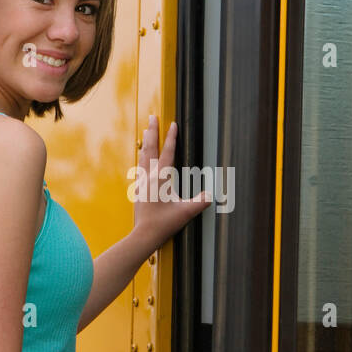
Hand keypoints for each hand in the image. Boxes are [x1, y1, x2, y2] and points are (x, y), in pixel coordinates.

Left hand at [131, 114, 212, 250]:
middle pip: (150, 148)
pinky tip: (142, 157)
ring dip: (146, 141)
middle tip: (152, 117)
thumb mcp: (185, 212)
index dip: (172, 137)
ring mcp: (142, 182)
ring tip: (146, 131)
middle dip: (152, 131)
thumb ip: (200, 202)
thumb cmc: (164, 224)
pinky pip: (140, 167)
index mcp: (161, 178)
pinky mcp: (139, 189)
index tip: (173, 123)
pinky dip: (142, 157)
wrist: (143, 235)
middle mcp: (150, 176)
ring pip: (143, 156)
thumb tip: (212, 195)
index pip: (168, 152)